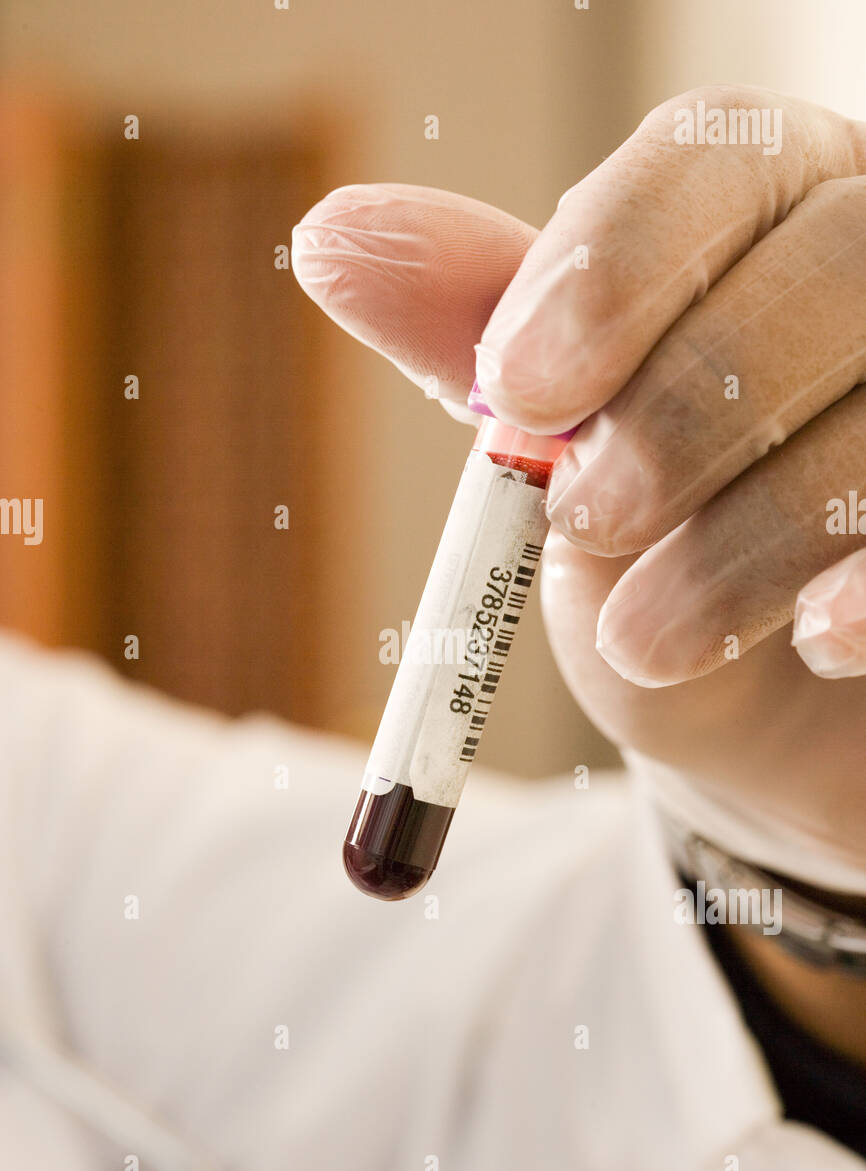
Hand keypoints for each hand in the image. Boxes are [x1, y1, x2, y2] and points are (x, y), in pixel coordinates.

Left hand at [292, 87, 865, 873]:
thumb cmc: (659, 573)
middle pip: (834, 257)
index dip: (616, 262)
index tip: (521, 393)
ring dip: (753, 534)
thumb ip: (481, 350)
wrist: (769, 720)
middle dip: (686, 406)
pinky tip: (820, 647)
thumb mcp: (555, 468)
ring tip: (650, 642)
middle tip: (586, 520)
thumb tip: (338, 239)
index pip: (712, 156)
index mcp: (764, 216)